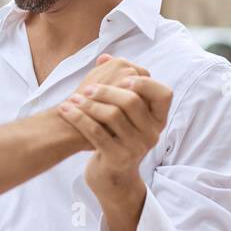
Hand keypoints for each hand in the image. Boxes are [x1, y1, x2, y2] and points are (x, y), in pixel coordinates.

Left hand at [59, 55, 172, 194]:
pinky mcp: (117, 158)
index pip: (164, 94)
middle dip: (106, 90)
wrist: (110, 174)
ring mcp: (136, 147)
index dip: (145, 83)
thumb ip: (117, 84)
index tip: (124, 78)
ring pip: (112, 115)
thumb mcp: (122, 113)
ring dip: (88, 104)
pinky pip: (95, 132)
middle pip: (131, 100)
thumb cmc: (114, 135)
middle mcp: (152, 134)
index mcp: (158, 119)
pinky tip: (65, 109)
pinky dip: (78, 117)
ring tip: (72, 99)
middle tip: (87, 88)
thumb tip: (104, 57)